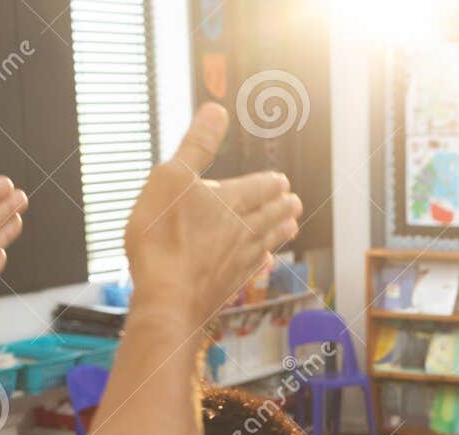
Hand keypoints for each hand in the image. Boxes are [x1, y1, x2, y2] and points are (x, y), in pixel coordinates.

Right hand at [123, 103, 301, 330]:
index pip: (260, 187)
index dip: (271, 182)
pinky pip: (253, 270)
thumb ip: (196, 145)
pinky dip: (262, 263)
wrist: (168, 299)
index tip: (283, 181)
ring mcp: (238, 261)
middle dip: (283, 206)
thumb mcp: (171, 178)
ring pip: (267, 241)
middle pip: (269, 215)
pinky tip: (265, 264)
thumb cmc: (162, 240)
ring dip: (281, 231)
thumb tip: (216, 111)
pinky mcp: (229, 285)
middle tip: (295, 202)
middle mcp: (242, 231)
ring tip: (292, 226)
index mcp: (230, 201)